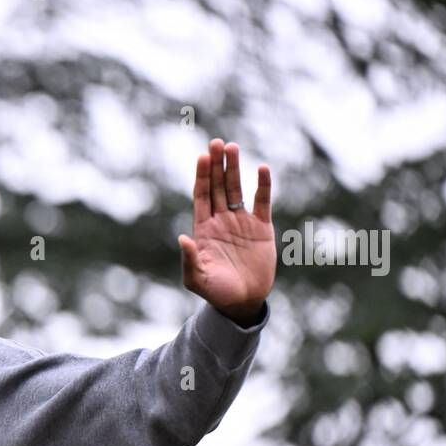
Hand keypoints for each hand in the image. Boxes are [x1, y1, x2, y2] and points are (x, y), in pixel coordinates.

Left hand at [178, 139, 275, 323]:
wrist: (242, 302)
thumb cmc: (216, 292)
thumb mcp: (197, 279)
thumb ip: (189, 259)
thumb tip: (182, 237)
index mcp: (203, 229)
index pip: (201, 196)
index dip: (202, 176)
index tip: (203, 157)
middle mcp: (221, 221)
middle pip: (218, 186)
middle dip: (217, 165)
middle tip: (217, 142)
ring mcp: (241, 222)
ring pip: (237, 189)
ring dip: (235, 169)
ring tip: (233, 147)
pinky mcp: (262, 228)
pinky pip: (263, 202)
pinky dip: (263, 186)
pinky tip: (263, 169)